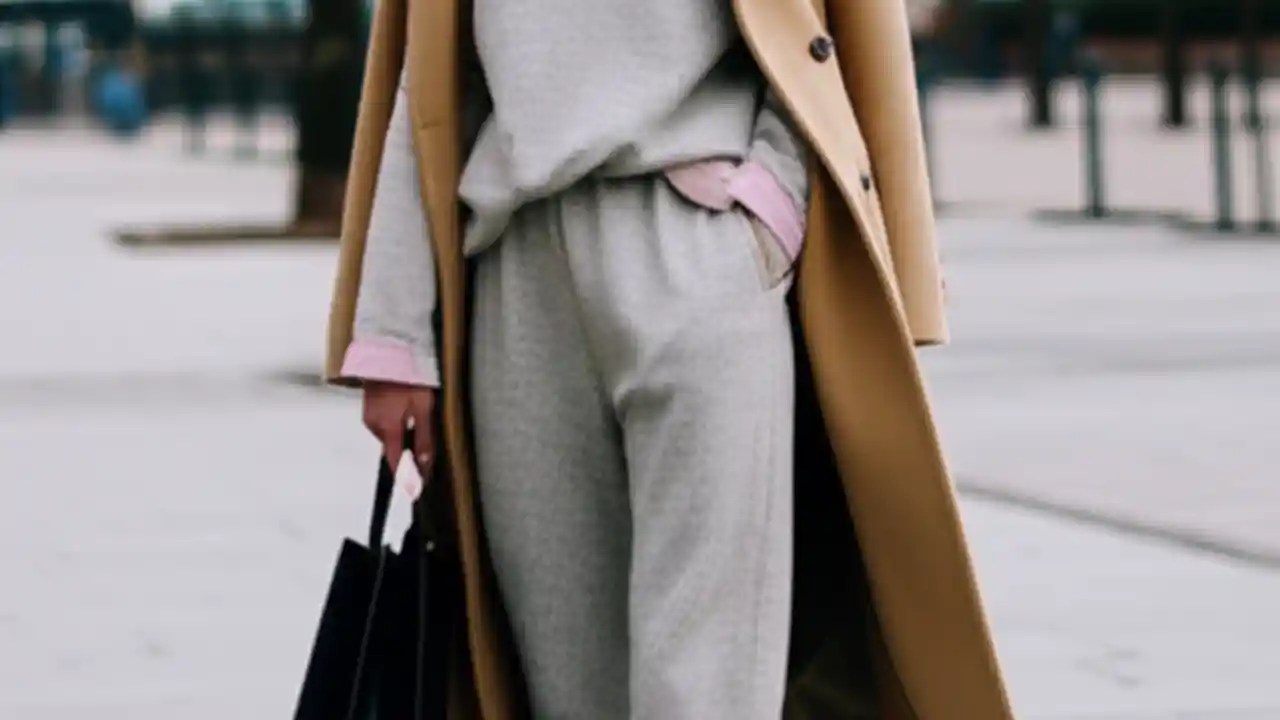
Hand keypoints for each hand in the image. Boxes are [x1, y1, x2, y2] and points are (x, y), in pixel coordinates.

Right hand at [362, 381, 437, 497]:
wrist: (389, 352)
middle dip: (408, 452)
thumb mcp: (424, 409)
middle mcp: (374, 426)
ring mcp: (369, 416)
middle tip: (426, 447)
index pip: (396, 463)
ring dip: (402, 436)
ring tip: (417, 419)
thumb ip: (424, 439)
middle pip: (394, 449)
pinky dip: (396, 424)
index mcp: (387, 428)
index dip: (406, 478)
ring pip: (389, 436)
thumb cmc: (409, 378)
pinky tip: (405, 411)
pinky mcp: (369, 408)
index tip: (415, 490)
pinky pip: (384, 424)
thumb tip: (424, 466)